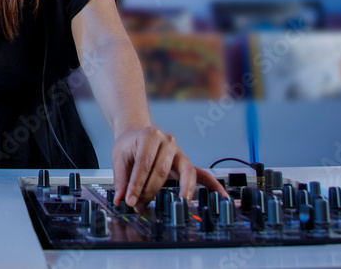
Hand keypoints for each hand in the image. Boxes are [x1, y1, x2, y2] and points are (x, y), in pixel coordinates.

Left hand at [111, 126, 227, 211]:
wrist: (137, 134)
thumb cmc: (129, 145)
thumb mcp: (119, 157)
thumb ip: (121, 179)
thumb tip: (121, 200)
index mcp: (150, 136)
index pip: (144, 164)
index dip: (136, 185)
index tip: (131, 201)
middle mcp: (168, 141)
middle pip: (162, 171)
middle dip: (150, 191)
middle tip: (140, 206)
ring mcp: (179, 152)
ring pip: (185, 172)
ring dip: (183, 190)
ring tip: (181, 203)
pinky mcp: (185, 163)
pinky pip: (201, 173)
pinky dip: (212, 184)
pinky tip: (221, 194)